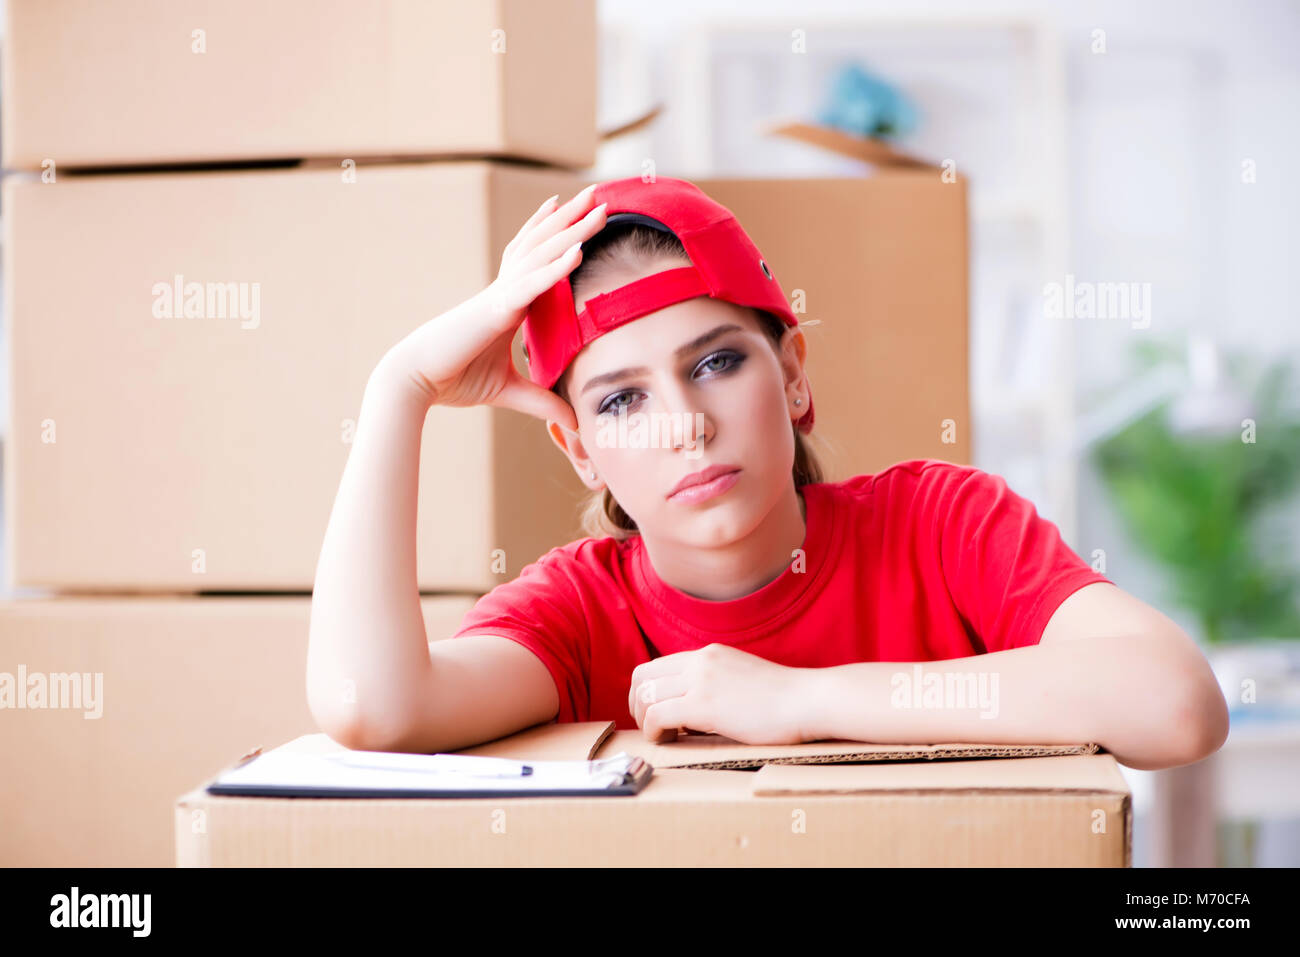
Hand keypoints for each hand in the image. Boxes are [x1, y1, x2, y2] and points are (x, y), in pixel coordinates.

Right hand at [372, 184, 608, 428]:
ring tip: (599, 207)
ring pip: (542, 254)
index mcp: (507, 303)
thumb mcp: (509, 391)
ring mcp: (500, 295)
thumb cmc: (454, 378)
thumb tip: (574, 423)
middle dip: (572, 218)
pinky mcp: (495, 309)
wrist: (415, 380)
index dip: (554, 233)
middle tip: (598, 194)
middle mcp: (505, 290)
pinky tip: (578, 249)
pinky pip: (531, 284)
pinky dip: (555, 267)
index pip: (536, 260)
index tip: (575, 213)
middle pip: (543, 245)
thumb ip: (543, 402)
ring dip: (572, 229)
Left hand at [627, 644, 809, 744]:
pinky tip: (668, 741)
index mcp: (708, 654)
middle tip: (650, 726)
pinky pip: (657, 715)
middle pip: (642, 676)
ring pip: (646, 696)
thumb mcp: (742, 677)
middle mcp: (700, 661)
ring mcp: (700, 681)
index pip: (657, 665)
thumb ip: (717, 682)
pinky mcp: (703, 705)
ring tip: (661, 736)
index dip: (646, 691)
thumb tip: (694, 709)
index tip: (654, 712)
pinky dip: (653, 731)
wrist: (808, 700)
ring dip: (644, 720)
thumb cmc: (784, 698)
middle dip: (637, 704)